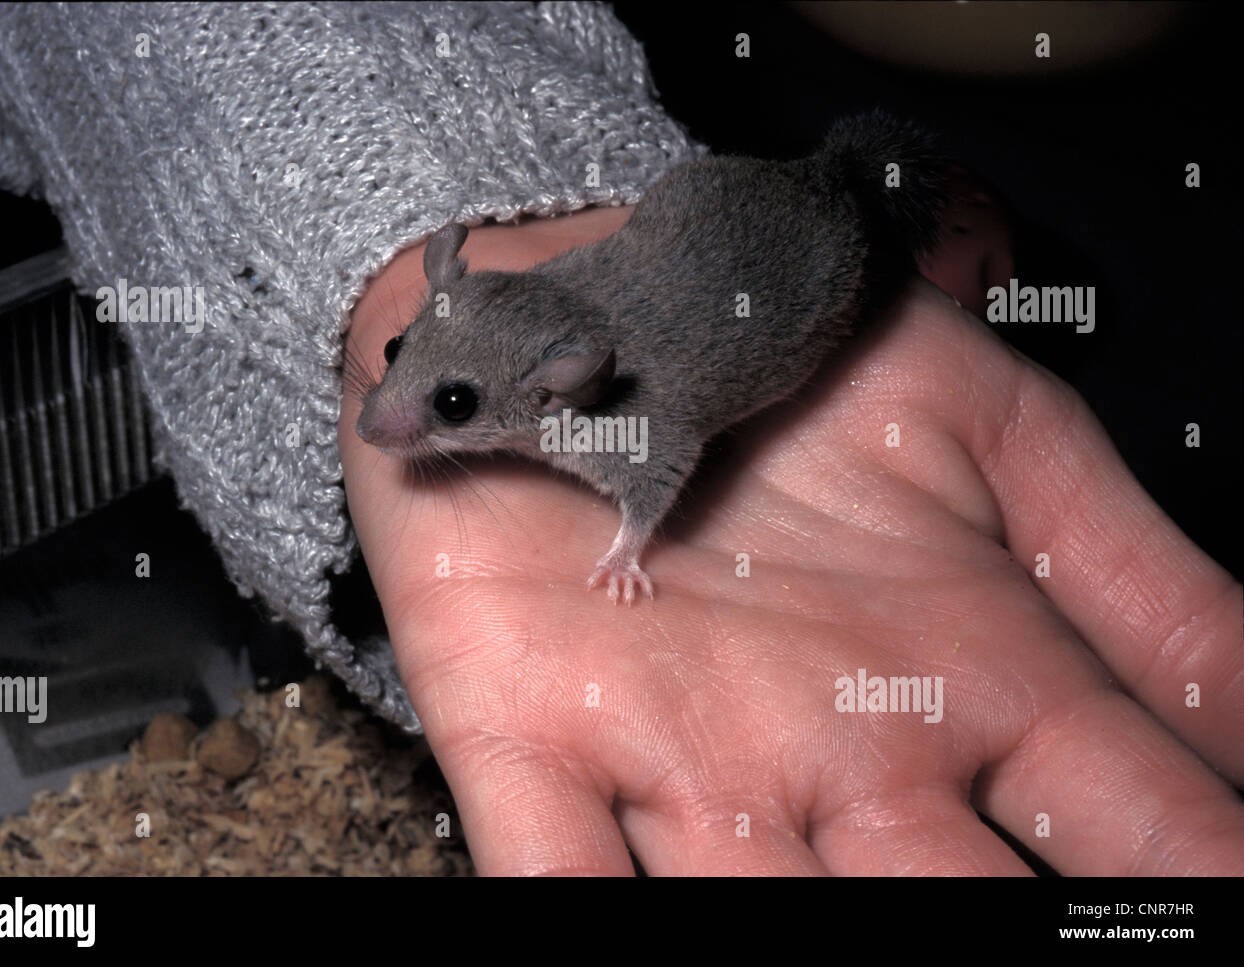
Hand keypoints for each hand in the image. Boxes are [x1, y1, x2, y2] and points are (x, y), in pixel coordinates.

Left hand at [340, 209, 1242, 874]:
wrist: (628, 307)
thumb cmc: (812, 371)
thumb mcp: (999, 441)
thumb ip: (1138, 573)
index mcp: (965, 685)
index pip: (1130, 827)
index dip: (1197, 874)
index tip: (1231, 899)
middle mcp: (833, 753)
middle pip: (946, 903)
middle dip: (1011, 943)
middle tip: (1075, 952)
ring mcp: (675, 750)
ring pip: (752, 909)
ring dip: (806, 943)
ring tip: (855, 941)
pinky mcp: (528, 724)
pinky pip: (550, 857)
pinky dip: (574, 911)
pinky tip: (599, 941)